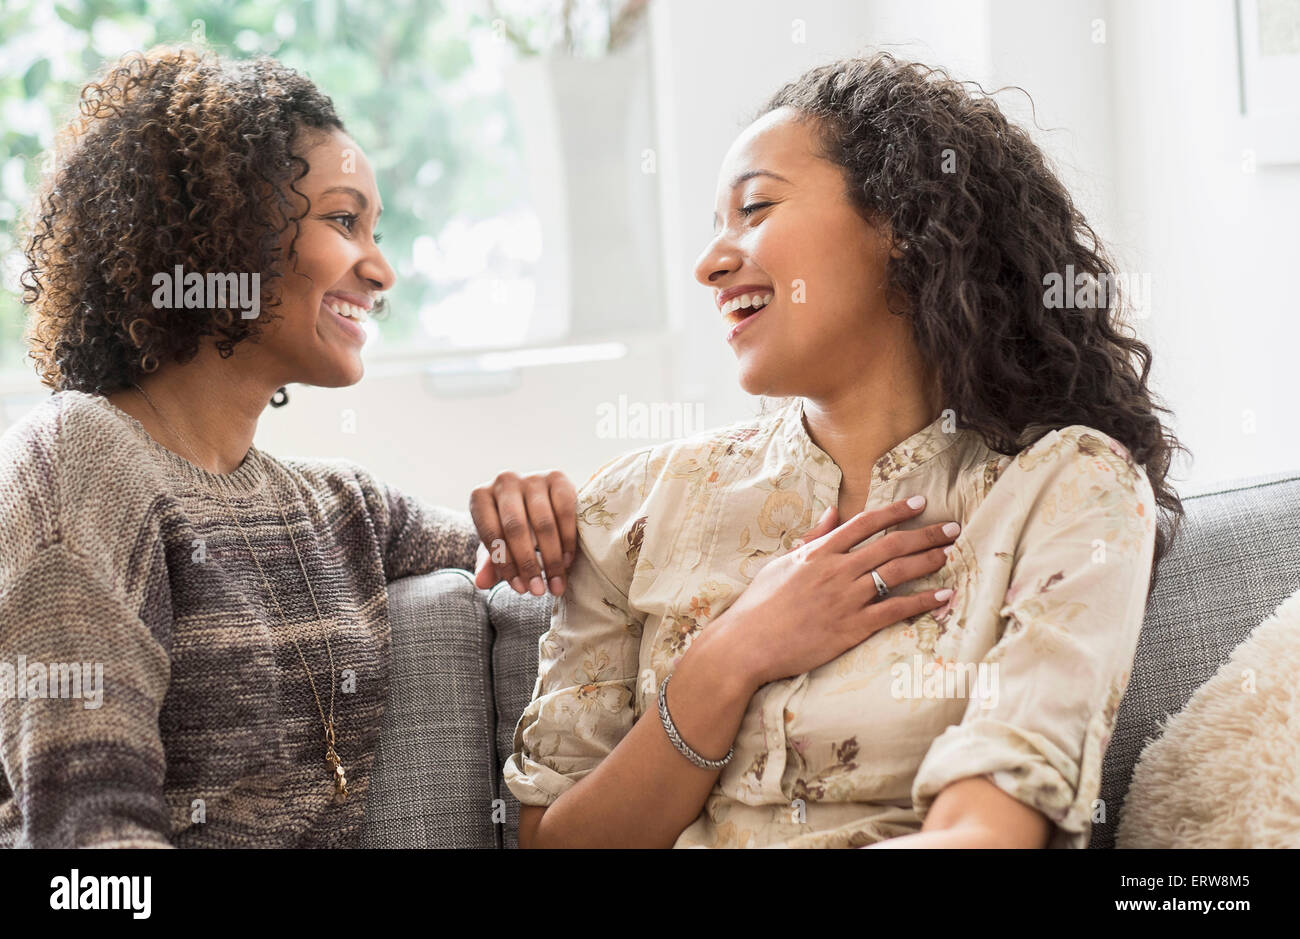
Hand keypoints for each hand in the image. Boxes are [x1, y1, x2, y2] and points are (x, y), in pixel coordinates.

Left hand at [469, 470, 577, 595]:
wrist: (535, 500)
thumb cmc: (509, 527)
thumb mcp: (497, 544)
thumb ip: (489, 563)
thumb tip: (482, 583)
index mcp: (480, 497)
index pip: (491, 533)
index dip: (505, 564)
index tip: (520, 589)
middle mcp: (504, 481)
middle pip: (516, 528)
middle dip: (528, 564)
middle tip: (539, 591)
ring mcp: (532, 477)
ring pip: (543, 523)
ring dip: (551, 559)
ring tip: (555, 585)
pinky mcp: (557, 477)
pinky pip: (565, 511)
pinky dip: (567, 540)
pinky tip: (567, 562)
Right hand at [708, 495, 958, 689]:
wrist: (746, 644)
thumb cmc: (759, 605)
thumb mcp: (781, 563)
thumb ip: (811, 537)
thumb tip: (832, 510)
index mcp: (818, 552)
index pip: (864, 523)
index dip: (895, 511)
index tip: (919, 503)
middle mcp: (835, 570)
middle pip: (890, 544)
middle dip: (925, 534)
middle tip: (952, 527)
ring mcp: (845, 599)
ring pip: (897, 573)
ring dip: (928, 561)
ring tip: (950, 553)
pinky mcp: (852, 627)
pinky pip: (895, 610)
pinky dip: (922, 601)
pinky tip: (943, 595)